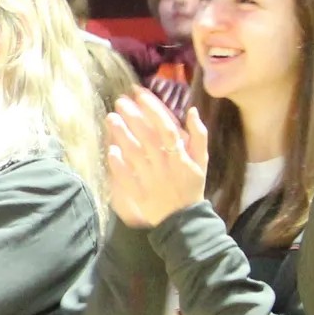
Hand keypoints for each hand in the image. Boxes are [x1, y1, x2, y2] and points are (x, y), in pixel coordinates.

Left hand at [105, 91, 208, 228]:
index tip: (140, 94)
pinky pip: (127, 179)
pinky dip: (119, 165)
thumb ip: (199, 135)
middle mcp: (165, 165)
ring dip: (122, 135)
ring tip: (111, 118)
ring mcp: (152, 180)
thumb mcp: (203, 161)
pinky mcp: (140, 194)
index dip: (153, 109)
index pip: (166, 127)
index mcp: (181, 156)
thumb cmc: (192, 187)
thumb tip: (193, 110)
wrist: (185, 220)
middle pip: (147, 137)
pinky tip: (110, 151)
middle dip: (133, 117)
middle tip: (120, 101)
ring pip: (135, 154)